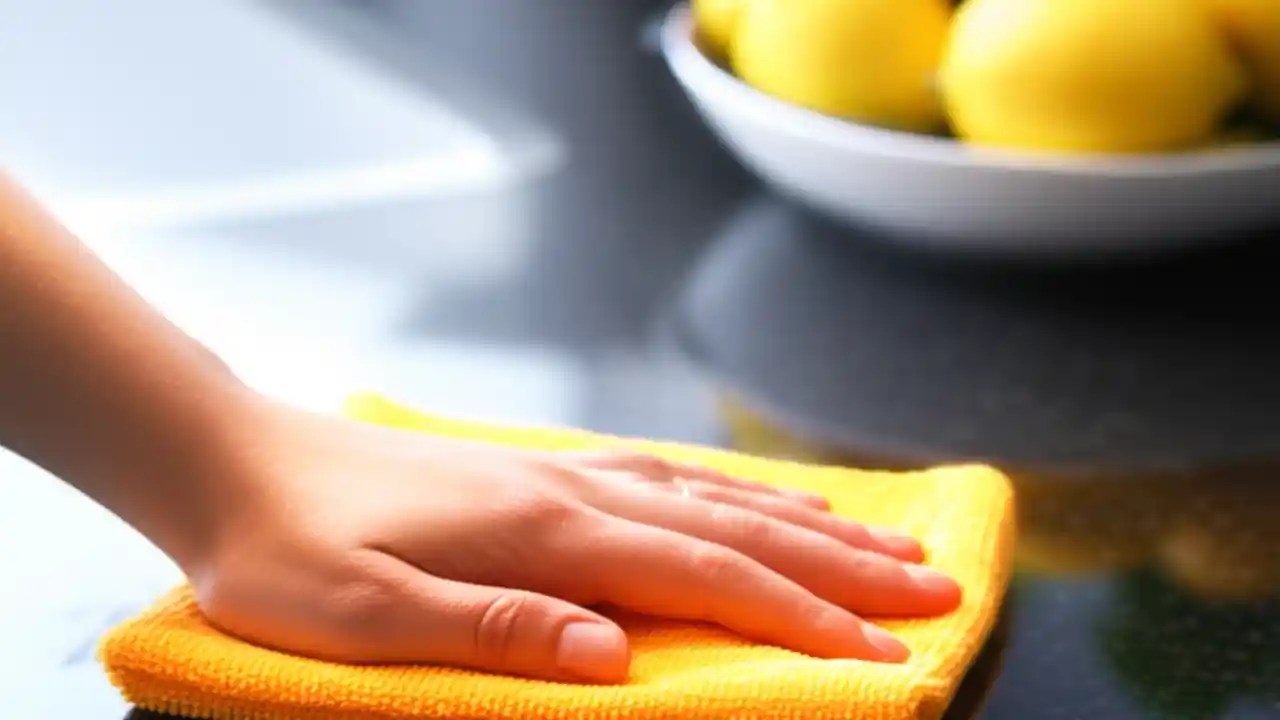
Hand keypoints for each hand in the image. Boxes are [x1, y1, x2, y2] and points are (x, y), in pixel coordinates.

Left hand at [182, 396, 961, 683]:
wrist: (238, 463)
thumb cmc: (288, 552)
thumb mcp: (363, 618)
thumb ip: (492, 631)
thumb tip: (613, 654)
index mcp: (548, 534)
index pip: (708, 578)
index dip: (804, 618)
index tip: (886, 653)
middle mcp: (576, 492)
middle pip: (739, 529)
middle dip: (844, 567)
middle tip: (937, 588)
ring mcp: (563, 473)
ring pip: (714, 497)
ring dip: (807, 524)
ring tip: (886, 541)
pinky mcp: (541, 471)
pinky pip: (666, 478)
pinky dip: (733, 494)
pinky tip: (757, 502)